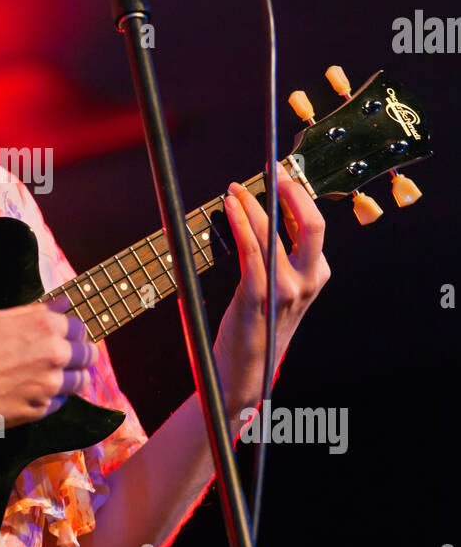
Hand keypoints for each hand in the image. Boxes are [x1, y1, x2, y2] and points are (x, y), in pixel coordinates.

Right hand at [0, 301, 99, 430]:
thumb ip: (36, 312)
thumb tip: (63, 303)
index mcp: (45, 327)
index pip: (80, 329)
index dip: (73, 333)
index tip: (66, 338)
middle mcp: (54, 356)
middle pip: (88, 356)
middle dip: (80, 356)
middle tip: (62, 358)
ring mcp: (49, 386)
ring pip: (79, 382)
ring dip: (69, 378)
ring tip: (46, 377)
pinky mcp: (39, 411)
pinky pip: (58, 404)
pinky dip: (49, 398)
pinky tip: (29, 392)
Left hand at [214, 162, 330, 417]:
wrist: (243, 376)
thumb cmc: (253, 330)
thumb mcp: (275, 292)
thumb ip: (274, 261)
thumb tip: (257, 220)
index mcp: (316, 277)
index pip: (315, 226)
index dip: (299, 197)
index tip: (281, 176)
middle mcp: (308, 282)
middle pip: (313, 224)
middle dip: (292, 192)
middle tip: (273, 170)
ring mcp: (286, 291)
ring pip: (273, 233)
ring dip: (252, 205)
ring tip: (234, 189)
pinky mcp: (257, 297)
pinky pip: (251, 251)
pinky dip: (242, 223)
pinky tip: (232, 208)